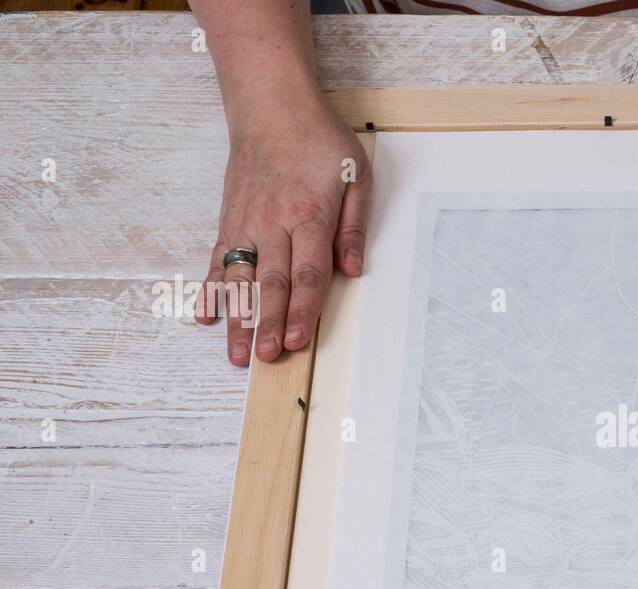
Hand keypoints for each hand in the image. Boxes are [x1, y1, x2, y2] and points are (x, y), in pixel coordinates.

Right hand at [196, 93, 370, 364]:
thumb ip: (354, 227)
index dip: (302, 310)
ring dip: (238, 319)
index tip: (296, 341)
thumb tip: (354, 270)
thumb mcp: (356, 176)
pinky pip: (219, 261)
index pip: (306, 273)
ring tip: (238, 355)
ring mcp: (246, 223)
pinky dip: (211, 290)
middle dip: (268, 323)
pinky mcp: (229, 221)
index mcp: (308, 215)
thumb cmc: (318, 139)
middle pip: (270, 283)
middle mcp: (273, 223)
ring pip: (240, 279)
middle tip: (266, 359)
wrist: (271, 105)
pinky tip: (206, 316)